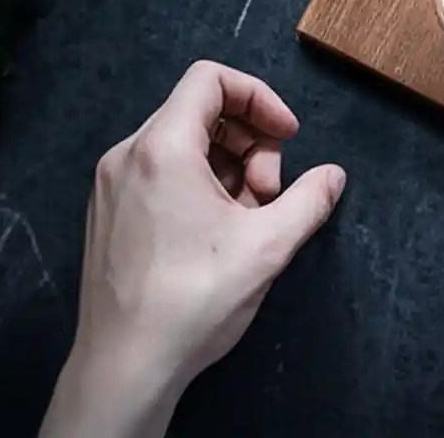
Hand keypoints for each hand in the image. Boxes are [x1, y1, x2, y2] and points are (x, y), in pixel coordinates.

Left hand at [42, 61, 345, 437]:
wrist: (125, 365)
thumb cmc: (195, 298)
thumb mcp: (269, 245)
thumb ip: (309, 200)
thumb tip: (333, 176)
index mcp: (162, 148)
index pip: (210, 79)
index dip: (260, 97)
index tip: (289, 136)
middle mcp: (128, 156)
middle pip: (200, 111)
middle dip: (251, 143)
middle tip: (271, 195)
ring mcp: (112, 186)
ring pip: (183, 147)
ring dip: (230, 169)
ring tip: (248, 221)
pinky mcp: (109, 214)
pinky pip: (162, 175)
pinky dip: (200, 188)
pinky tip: (218, 236)